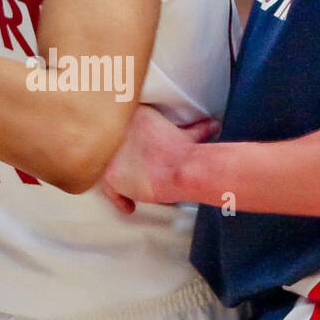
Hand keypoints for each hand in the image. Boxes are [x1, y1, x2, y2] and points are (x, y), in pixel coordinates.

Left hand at [101, 107, 218, 210]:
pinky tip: (129, 205)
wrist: (182, 169)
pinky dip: (120, 199)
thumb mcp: (191, 135)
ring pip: (107, 166)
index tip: (137, 149)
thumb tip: (212, 126)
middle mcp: (119, 131)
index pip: (125, 124)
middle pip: (111, 143)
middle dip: (121, 156)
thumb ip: (196, 129)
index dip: (130, 139)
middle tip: (132, 167)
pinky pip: (110, 190)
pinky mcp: (110, 175)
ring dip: (118, 177)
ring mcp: (112, 153)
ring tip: (127, 185)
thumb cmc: (186, 154)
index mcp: (138, 114)